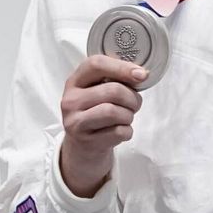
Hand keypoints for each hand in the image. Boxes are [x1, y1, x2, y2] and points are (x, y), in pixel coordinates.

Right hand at [59, 54, 146, 197]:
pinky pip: (118, 132)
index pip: (96, 64)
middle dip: (132, 98)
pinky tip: (121, 131)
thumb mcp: (95, 92)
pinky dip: (127, 131)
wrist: (82, 148)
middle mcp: (71, 100)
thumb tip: (141, 74)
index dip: (122, 67)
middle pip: (112, 90)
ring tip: (126, 117)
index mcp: (74, 81)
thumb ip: (113, 80)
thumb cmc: (95, 114)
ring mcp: (76, 122)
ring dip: (129, 115)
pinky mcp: (85, 141)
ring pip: (114, 112)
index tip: (141, 74)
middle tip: (135, 104)